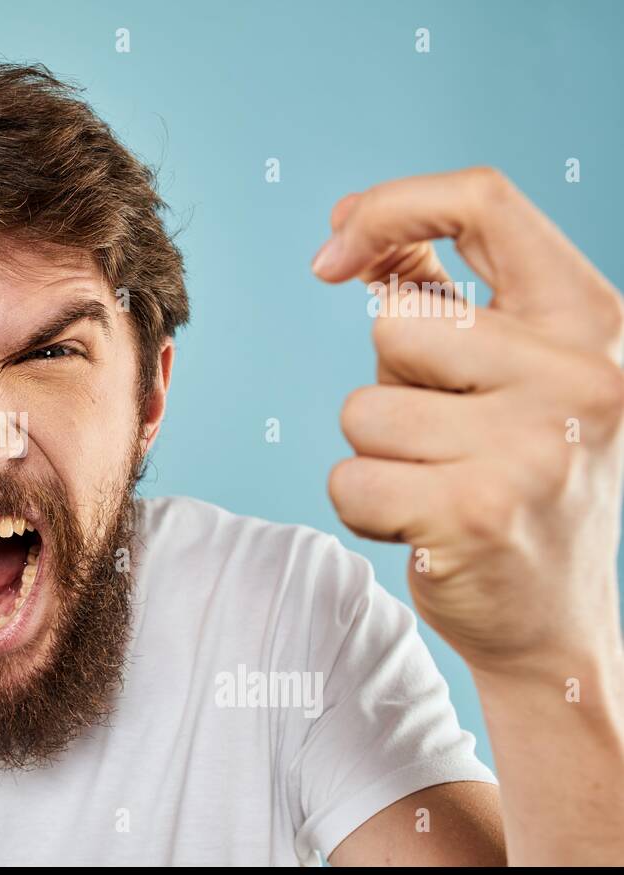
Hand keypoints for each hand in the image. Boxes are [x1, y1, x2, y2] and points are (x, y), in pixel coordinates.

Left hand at [315, 168, 623, 674]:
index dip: (390, 208)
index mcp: (592, 322)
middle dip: (390, 380)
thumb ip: (440, 295)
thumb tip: (351, 228)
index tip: (332, 256)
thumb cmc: (512, 478)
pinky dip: (362, 507)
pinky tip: (422, 528)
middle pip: (396, 321)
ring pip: (362, 408)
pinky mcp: (475, 513)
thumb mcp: (506, 374)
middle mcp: (579, 376)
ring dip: (377, 451)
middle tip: (442, 437)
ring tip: (438, 484)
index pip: (485, 200)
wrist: (552, 623)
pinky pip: (348, 478)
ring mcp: (533, 447)